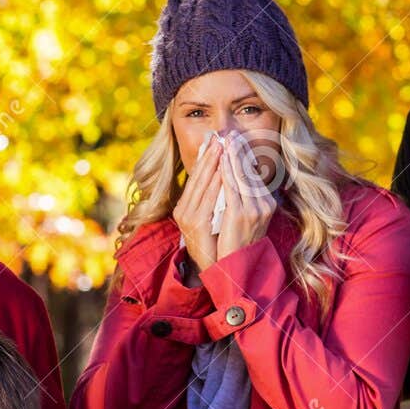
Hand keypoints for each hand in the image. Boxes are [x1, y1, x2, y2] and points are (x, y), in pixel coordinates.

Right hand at [171, 132, 224, 271]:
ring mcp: (188, 218)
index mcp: (185, 207)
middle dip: (210, 156)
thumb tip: (225, 177)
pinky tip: (222, 171)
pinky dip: (215, 183)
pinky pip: (207, 199)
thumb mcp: (215, 218)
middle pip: (197, 177)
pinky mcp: (196, 225)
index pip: (196, 177)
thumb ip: (216, 199)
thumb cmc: (219, 244)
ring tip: (221, 147)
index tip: (215, 140)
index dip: (206, 158)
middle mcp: (183, 211)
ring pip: (201, 185)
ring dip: (212, 164)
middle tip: (220, 137)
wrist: (216, 271)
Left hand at [215, 131, 274, 261]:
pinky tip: (220, 161)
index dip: (244, 157)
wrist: (239, 267)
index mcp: (266, 204)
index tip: (236, 141)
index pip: (254, 175)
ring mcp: (254, 209)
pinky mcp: (240, 214)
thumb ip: (246, 201)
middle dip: (239, 152)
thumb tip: (239, 181)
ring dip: (232, 157)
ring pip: (241, 177)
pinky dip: (226, 172)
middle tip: (230, 134)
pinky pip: (232, 188)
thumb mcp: (247, 219)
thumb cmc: (238, 244)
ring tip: (225, 141)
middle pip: (249, 172)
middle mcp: (264, 205)